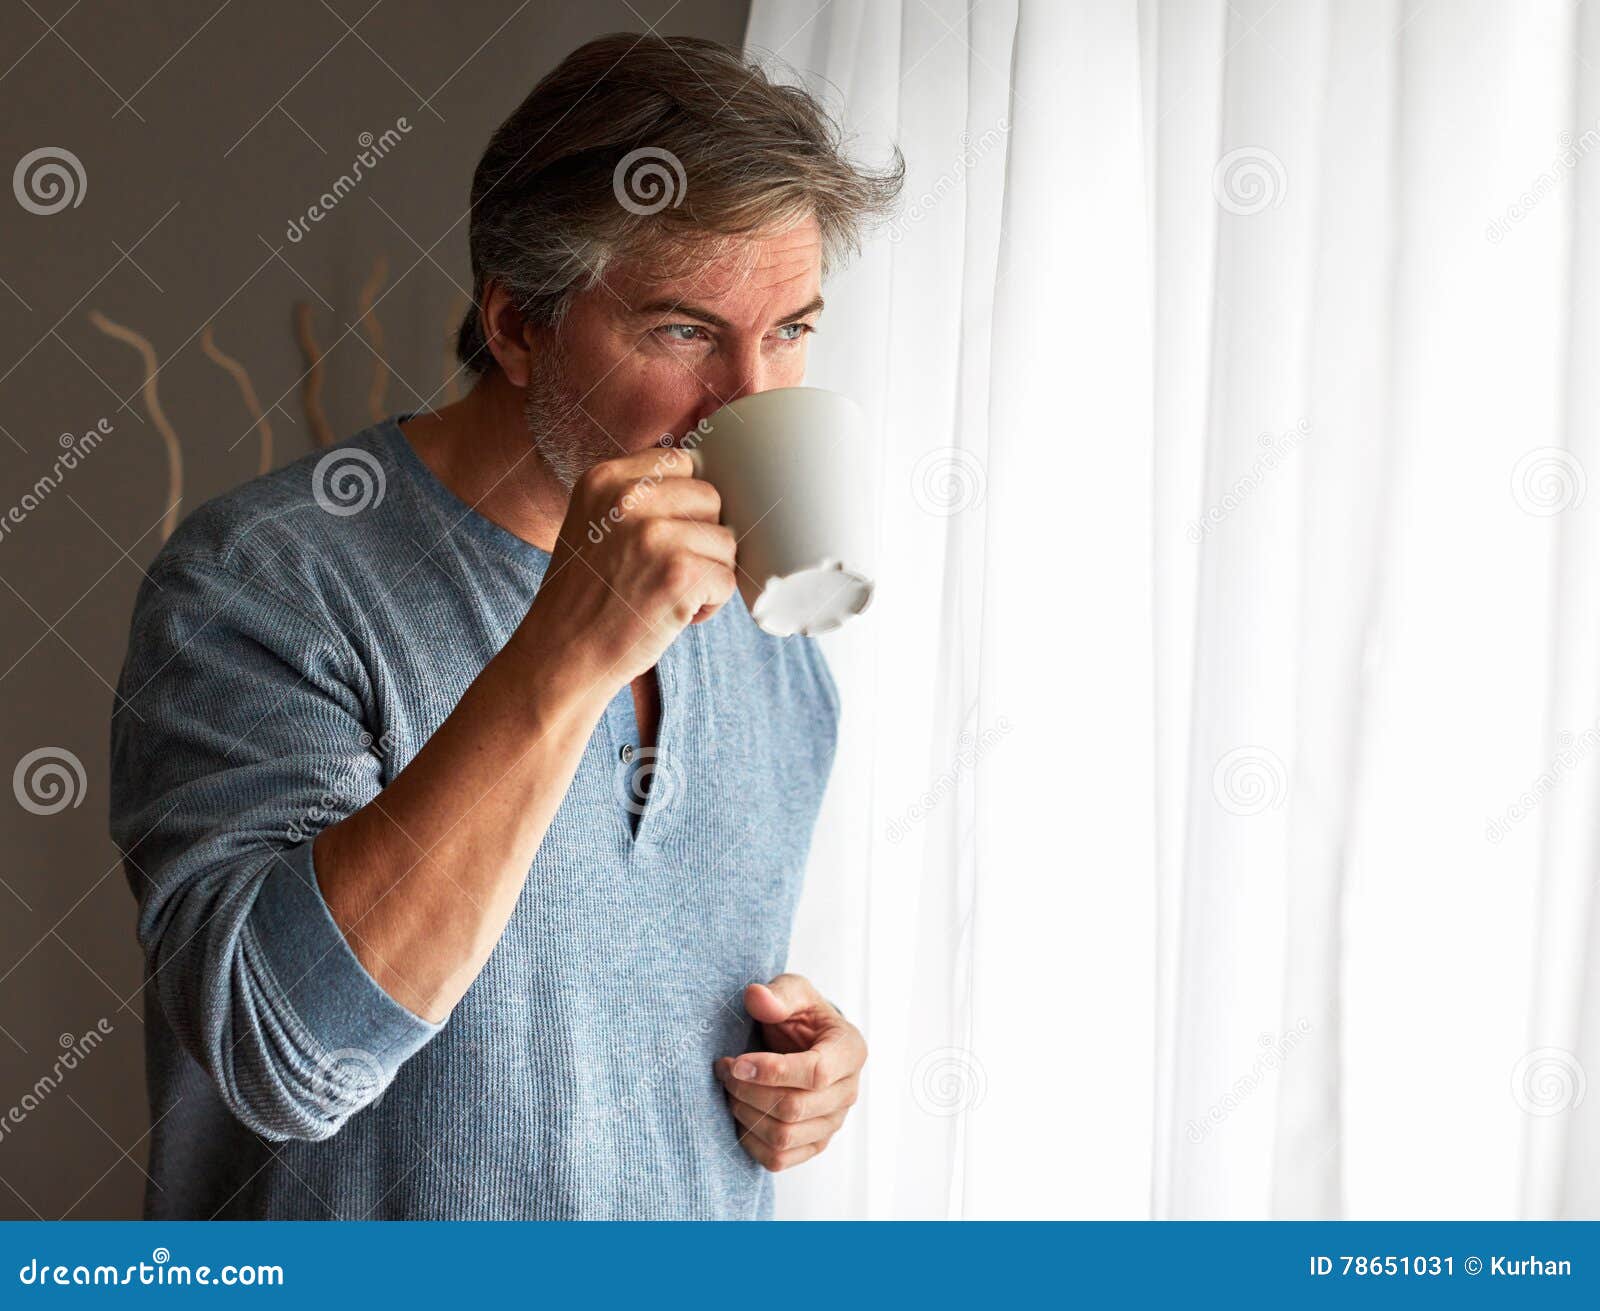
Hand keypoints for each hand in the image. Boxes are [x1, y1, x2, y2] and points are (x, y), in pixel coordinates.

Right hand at [510, 446, 736, 694]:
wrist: (560, 657)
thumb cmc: (585, 598)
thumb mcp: (595, 524)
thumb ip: (639, 498)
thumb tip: (708, 490)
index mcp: (605, 478)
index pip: (683, 463)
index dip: (685, 506)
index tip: (664, 538)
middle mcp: (628, 498)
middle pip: (711, 498)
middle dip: (700, 538)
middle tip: (665, 572)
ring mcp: (655, 534)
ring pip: (725, 540)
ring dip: (707, 573)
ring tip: (667, 595)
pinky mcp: (679, 572)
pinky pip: (726, 579)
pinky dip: (710, 604)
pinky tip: (673, 615)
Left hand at [714, 973, 864, 1171]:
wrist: (806, 1042)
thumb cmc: (802, 1015)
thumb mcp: (793, 991)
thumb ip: (778, 994)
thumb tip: (756, 998)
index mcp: (850, 1050)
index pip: (817, 1073)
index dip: (771, 1071)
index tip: (736, 1061)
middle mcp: (847, 1091)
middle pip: (794, 1108)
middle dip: (748, 1090)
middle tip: (724, 1071)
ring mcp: (832, 1122)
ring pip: (784, 1137)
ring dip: (745, 1114)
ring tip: (729, 1088)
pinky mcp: (814, 1143)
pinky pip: (778, 1159)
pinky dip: (750, 1140)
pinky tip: (739, 1112)